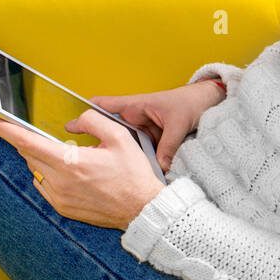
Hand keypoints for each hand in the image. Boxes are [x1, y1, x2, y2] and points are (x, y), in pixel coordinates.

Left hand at [0, 107, 165, 230]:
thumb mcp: (120, 137)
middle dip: (32, 141)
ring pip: (37, 169)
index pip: (25, 140)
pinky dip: (52, 174)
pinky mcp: (61, 207)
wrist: (141, 209)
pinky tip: (74, 174)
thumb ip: (92, 121)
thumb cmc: (133, 175)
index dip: (2, 127)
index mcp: (70, 161)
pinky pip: (45, 184)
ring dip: (46, 158)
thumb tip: (72, 123)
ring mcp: (58, 196)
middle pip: (29, 153)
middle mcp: (59, 181)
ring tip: (74, 159)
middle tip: (47, 136)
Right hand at [89, 81, 224, 173]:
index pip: (103, 106)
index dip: (85, 114)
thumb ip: (169, 145)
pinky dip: (138, 163)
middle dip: (102, 147)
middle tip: (90, 164)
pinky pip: (141, 154)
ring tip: (112, 174)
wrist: (210, 104)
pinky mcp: (154, 142)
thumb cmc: (192, 103)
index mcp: (135, 106)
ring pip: (126, 147)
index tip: (69, 127)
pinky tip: (135, 176)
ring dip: (122, 158)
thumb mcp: (179, 123)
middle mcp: (136, 119)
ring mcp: (144, 132)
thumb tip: (160, 167)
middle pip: (111, 133)